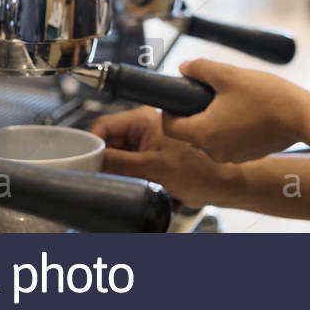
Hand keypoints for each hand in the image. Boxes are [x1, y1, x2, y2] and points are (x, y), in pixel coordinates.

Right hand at [89, 106, 240, 207]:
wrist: (223, 185)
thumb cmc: (200, 169)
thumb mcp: (152, 168)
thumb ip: (119, 163)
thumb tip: (92, 158)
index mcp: (142, 119)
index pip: (104, 126)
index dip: (92, 144)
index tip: (86, 163)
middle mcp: (145, 128)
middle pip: (111, 146)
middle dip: (112, 166)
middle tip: (114, 181)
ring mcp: (150, 145)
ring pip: (122, 161)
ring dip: (127, 177)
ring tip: (142, 184)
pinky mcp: (155, 160)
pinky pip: (135, 171)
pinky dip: (139, 182)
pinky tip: (152, 189)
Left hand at [160, 59, 309, 162]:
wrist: (302, 117)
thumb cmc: (265, 96)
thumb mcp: (228, 74)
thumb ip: (200, 69)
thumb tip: (184, 68)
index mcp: (203, 133)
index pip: (170, 127)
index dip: (170, 109)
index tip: (179, 96)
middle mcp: (214, 151)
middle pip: (190, 132)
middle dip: (195, 112)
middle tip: (209, 92)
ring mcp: (232, 157)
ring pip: (210, 137)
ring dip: (213, 120)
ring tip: (232, 99)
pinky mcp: (248, 156)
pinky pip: (229, 142)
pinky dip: (231, 128)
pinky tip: (247, 111)